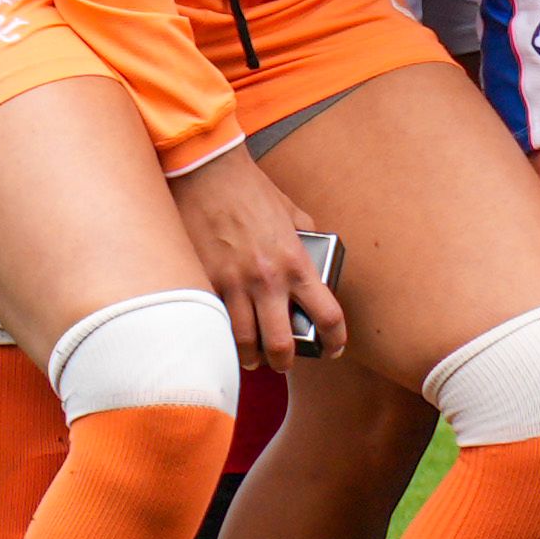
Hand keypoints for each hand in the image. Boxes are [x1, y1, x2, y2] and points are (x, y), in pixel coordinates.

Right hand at [168, 147, 327, 371]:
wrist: (209, 175)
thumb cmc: (252, 192)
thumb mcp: (293, 214)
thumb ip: (307, 240)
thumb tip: (315, 258)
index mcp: (297, 263)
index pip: (327, 315)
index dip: (336, 340)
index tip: (335, 349)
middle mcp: (267, 280)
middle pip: (282, 344)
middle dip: (285, 362)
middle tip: (284, 363)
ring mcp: (232, 285)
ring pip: (243, 342)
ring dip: (250, 356)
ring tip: (253, 358)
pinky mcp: (203, 283)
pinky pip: (214, 323)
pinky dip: (220, 336)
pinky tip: (223, 338)